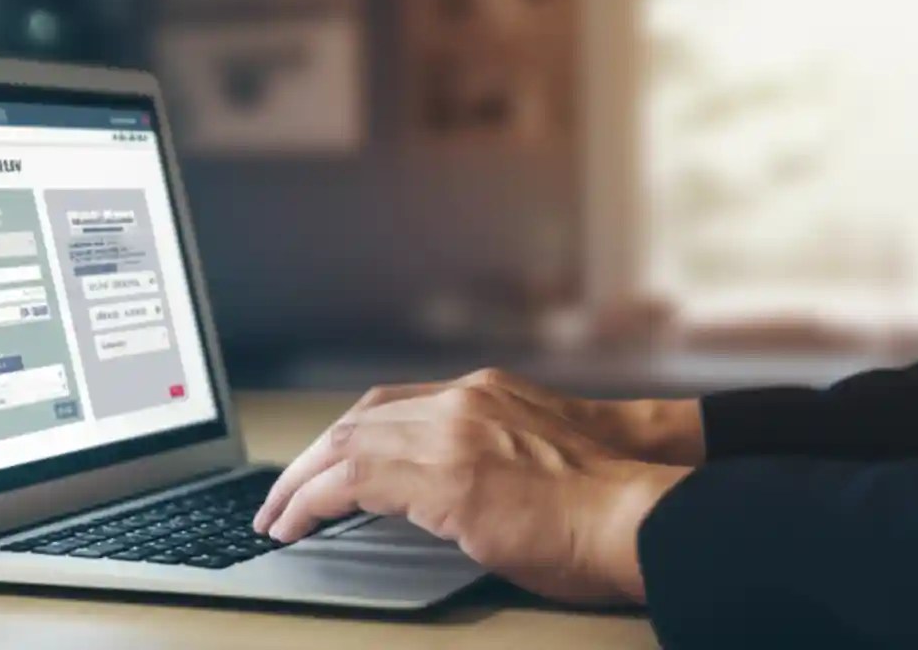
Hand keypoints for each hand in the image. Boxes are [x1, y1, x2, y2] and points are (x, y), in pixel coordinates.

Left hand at [253, 369, 692, 604]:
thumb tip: (444, 494)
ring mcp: (452, 431)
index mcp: (483, 394)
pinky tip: (295, 523)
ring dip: (300, 482)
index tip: (323, 465)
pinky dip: (312, 501)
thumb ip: (482, 460)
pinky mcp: (444, 475)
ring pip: (343, 444)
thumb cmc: (603, 503)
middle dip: (313, 459)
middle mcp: (462, 401)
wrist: (640, 511)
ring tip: (276, 515)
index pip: (389, 405)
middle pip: (358, 418)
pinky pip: (350, 482)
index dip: (346, 436)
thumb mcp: (533, 460)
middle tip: (282, 495)